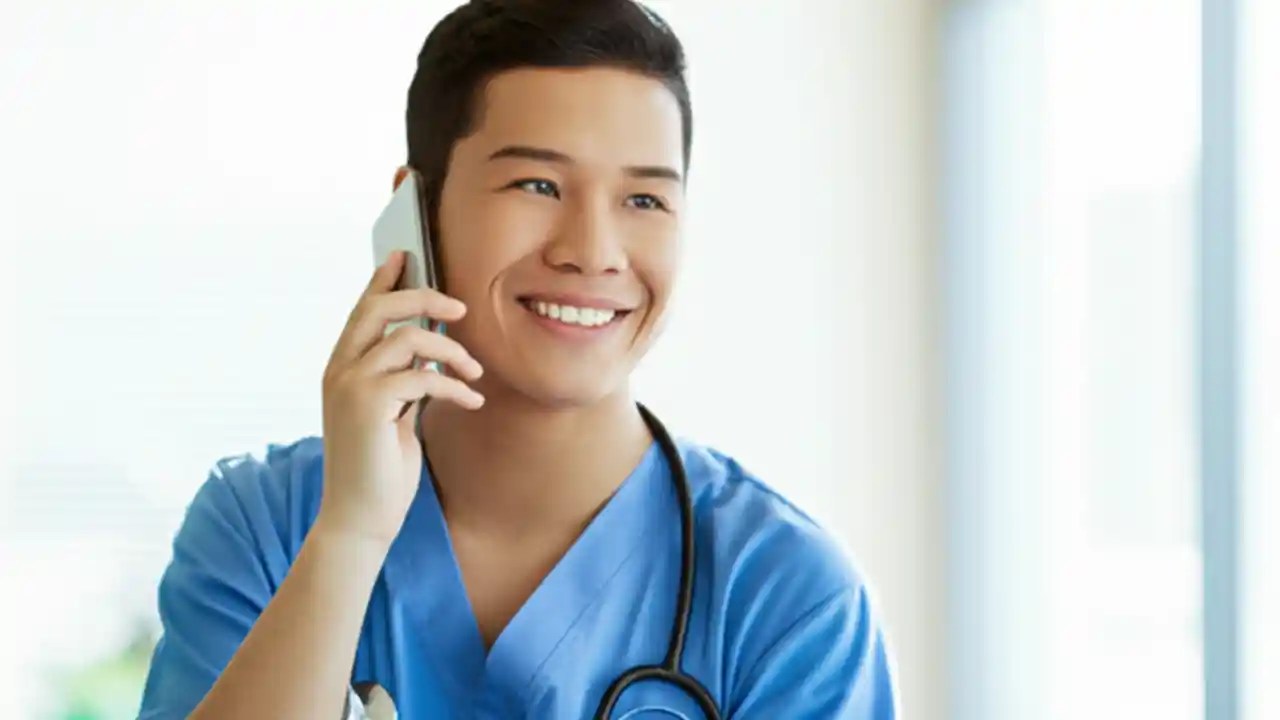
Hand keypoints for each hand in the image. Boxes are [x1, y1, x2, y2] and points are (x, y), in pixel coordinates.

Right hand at [317, 250, 483, 545]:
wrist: (361, 518)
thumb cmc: (380, 468)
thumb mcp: (392, 413)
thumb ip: (399, 378)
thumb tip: (426, 349)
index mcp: (341, 368)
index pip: (361, 311)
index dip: (382, 281)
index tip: (404, 256)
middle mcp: (338, 370)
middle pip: (379, 309)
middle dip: (423, 297)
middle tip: (460, 307)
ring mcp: (349, 386)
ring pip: (407, 339)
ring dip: (452, 351)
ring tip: (474, 372)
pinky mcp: (369, 406)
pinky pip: (423, 377)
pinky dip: (455, 386)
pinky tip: (473, 400)